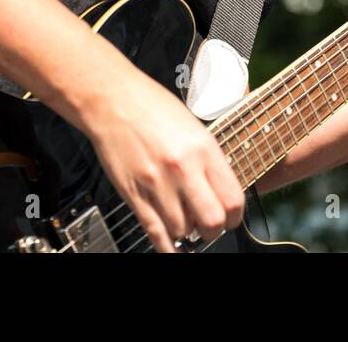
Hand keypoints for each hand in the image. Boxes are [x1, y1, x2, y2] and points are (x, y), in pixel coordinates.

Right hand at [84, 72, 246, 252]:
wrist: (112, 100)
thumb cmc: (151, 107)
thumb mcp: (193, 126)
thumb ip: (207, 159)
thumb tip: (219, 190)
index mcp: (203, 149)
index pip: (233, 199)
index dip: (235, 216)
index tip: (230, 218)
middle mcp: (183, 169)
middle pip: (212, 221)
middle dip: (213, 229)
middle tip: (208, 224)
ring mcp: (157, 184)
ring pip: (183, 230)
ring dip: (186, 230)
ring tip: (183, 219)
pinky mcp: (134, 194)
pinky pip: (155, 232)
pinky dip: (166, 246)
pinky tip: (171, 247)